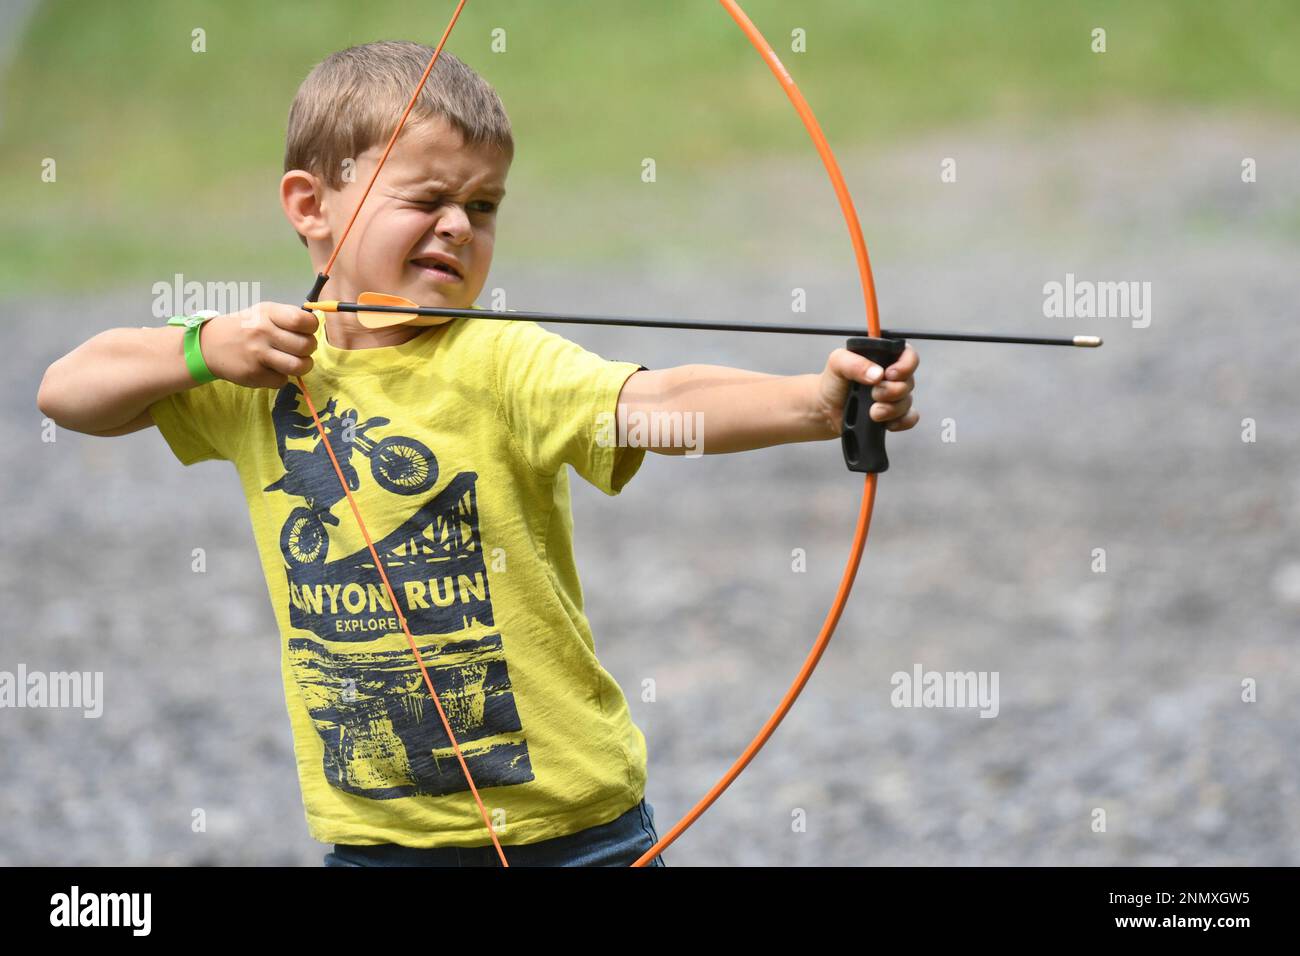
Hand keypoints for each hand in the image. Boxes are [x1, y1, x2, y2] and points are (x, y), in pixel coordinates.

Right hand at [202, 302, 319, 387]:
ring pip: (298, 366)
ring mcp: (258, 355)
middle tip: (300, 349)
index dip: (311, 328)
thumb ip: (288, 318)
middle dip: (309, 349)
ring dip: (302, 366)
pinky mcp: (254, 374)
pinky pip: (282, 381)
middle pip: (305, 346)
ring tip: (294, 362)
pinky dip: (281, 378)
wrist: (211, 345)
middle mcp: (263, 332)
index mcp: (268, 313)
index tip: (306, 331)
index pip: (302, 321)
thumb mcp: (264, 313)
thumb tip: (316, 325)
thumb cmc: (245, 327)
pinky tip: (272, 370)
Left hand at [818, 342, 918, 434]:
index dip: (906, 364)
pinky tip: (885, 423)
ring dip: (891, 409)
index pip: (908, 354)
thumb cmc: (832, 382)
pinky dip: (901, 422)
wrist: (825, 409)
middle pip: (909, 381)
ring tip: (872, 412)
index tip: (890, 374)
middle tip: (874, 394)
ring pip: (907, 401)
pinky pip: (909, 418)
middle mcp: (892, 376)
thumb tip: (878, 374)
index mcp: (883, 357)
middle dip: (892, 390)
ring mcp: (894, 396)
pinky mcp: (893, 415)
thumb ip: (855, 363)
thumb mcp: (837, 363)